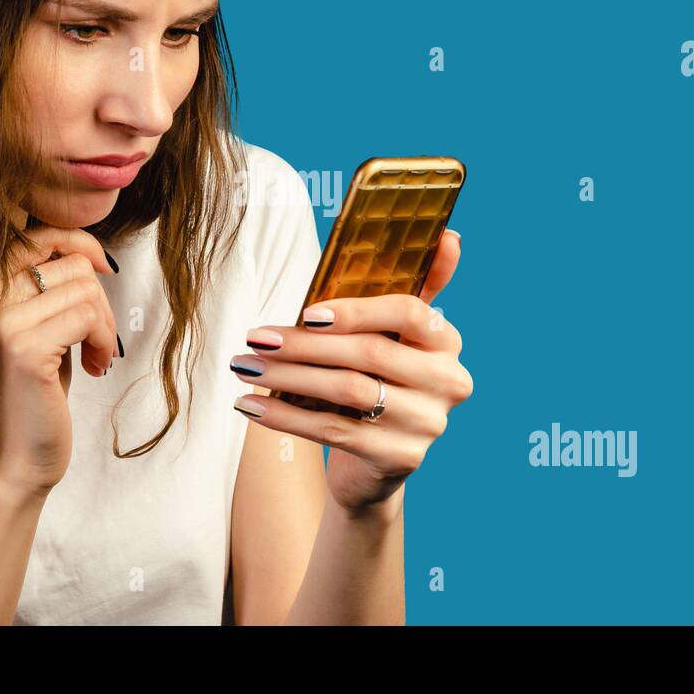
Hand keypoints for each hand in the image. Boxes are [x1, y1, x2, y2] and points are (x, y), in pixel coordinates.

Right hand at [0, 224, 119, 494]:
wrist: (14, 460)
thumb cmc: (34, 394)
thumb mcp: (39, 330)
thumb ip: (48, 290)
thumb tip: (85, 250)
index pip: (34, 237)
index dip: (77, 242)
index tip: (103, 266)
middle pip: (71, 265)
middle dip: (99, 301)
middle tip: (98, 341)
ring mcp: (1, 321)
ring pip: (84, 289)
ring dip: (103, 325)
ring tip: (95, 356)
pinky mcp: (23, 347)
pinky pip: (87, 317)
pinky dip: (103, 341)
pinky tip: (94, 367)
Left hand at [229, 230, 470, 515]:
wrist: (374, 460)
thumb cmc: (377, 379)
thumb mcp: (394, 334)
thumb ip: (414, 285)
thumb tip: (448, 234)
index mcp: (448, 341)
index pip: (409, 312)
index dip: (357, 310)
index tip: (306, 312)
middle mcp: (449, 382)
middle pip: (370, 353)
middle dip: (304, 344)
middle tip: (255, 338)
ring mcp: (428, 424)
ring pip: (348, 391)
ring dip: (287, 378)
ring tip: (244, 367)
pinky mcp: (400, 458)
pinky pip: (333, 432)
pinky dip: (285, 418)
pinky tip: (251, 406)